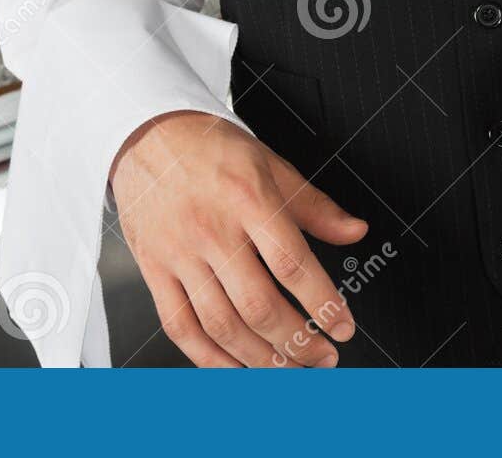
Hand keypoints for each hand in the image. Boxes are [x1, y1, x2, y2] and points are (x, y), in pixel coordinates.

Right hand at [111, 111, 365, 367]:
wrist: (145, 133)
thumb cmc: (209, 148)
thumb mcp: (271, 164)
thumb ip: (315, 206)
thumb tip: (355, 231)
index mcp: (247, 199)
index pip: (291, 264)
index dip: (322, 303)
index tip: (343, 327)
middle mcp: (211, 230)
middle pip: (257, 305)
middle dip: (297, 342)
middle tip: (322, 357)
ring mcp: (179, 254)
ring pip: (221, 325)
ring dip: (260, 358)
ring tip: (289, 368)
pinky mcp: (153, 270)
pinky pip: (180, 327)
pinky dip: (209, 358)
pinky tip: (236, 368)